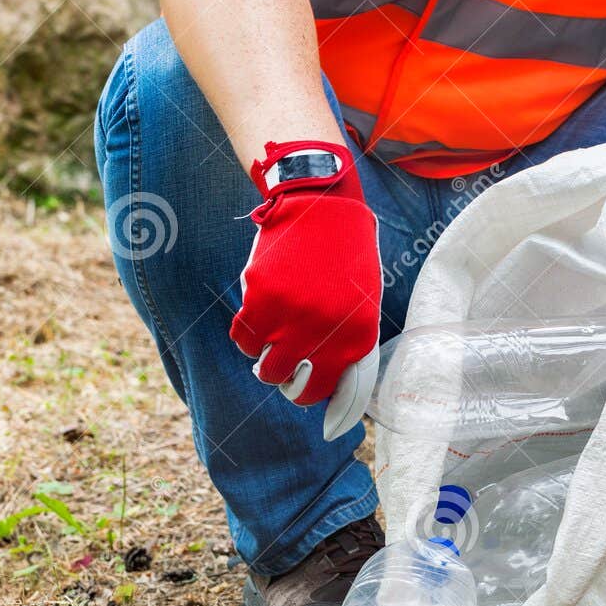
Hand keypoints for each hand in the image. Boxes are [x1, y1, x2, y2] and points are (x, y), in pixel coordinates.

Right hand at [230, 140, 381, 439]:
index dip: (313, 398)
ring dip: (262, 359)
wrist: (322, 207)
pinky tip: (256, 319)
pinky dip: (246, 335)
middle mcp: (324, 334)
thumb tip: (333, 388)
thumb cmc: (345, 257)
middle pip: (289, 385)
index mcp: (356, 337)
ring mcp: (290, 318)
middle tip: (281, 365)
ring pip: (262, 367)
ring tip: (269, 339)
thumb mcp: (363, 304)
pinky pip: (243, 338)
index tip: (305, 395)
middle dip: (284, 380)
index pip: (328, 393)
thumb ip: (348, 344)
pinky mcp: (260, 300)